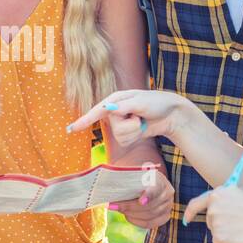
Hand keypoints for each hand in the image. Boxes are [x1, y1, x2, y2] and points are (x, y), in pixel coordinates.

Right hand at [67, 90, 196, 148]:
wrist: (171, 114)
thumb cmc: (157, 103)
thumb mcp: (141, 102)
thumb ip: (124, 106)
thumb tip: (108, 108)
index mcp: (115, 100)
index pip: (97, 111)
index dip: (84, 120)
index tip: (71, 129)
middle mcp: (114, 112)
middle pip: (113, 127)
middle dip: (129, 125)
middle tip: (140, 116)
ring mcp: (120, 123)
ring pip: (119, 137)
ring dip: (134, 131)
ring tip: (142, 121)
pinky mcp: (126, 134)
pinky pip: (125, 142)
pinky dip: (136, 137)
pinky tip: (142, 128)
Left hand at [112, 163, 173, 229]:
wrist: (144, 177)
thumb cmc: (134, 174)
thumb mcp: (131, 172)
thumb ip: (124, 178)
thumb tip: (108, 185)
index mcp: (160, 179)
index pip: (156, 189)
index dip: (149, 196)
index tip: (141, 201)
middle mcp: (167, 193)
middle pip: (149, 206)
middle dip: (129, 207)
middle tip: (113, 205)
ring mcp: (168, 206)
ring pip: (148, 216)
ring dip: (130, 214)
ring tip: (118, 209)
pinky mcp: (164, 216)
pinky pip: (150, 223)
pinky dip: (136, 221)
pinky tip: (127, 215)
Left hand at [183, 186, 242, 242]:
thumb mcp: (238, 194)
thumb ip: (223, 200)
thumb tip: (213, 211)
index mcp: (217, 194)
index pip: (197, 203)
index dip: (190, 212)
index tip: (187, 219)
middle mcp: (212, 206)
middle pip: (210, 221)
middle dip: (220, 224)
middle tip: (239, 223)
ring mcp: (214, 221)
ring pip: (215, 232)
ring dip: (226, 233)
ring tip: (242, 228)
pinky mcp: (218, 236)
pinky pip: (219, 242)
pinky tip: (239, 237)